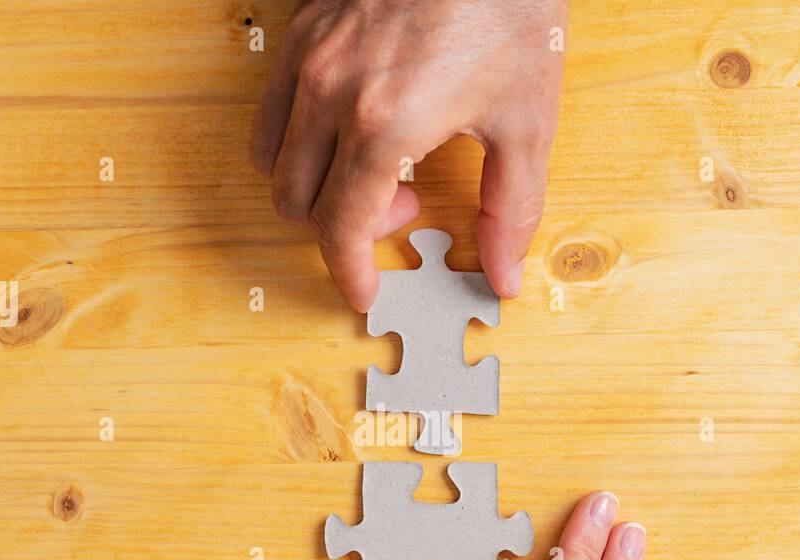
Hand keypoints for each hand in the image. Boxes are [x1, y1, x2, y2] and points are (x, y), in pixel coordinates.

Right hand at [249, 0, 566, 309]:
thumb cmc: (509, 9)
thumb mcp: (527, 120)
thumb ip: (511, 209)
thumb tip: (502, 271)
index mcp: (384, 124)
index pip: (338, 229)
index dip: (349, 273)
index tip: (365, 291)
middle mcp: (331, 92)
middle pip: (297, 202)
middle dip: (343, 229)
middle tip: (403, 207)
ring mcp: (309, 57)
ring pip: (272, 160)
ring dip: (314, 186)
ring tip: (377, 166)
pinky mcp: (303, 29)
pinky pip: (273, 109)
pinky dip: (300, 138)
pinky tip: (353, 125)